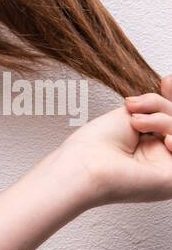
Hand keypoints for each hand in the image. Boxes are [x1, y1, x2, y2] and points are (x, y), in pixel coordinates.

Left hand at [59, 74, 171, 206]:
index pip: (169, 118)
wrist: (86, 165)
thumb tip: (169, 82)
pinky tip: (167, 140)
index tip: (166, 82)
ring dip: (163, 120)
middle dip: (159, 105)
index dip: (168, 101)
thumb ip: (152, 105)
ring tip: (137, 124)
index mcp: (148, 143)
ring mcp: (166, 168)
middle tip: (134, 108)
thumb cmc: (96, 144)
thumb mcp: (129, 113)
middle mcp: (159, 156)